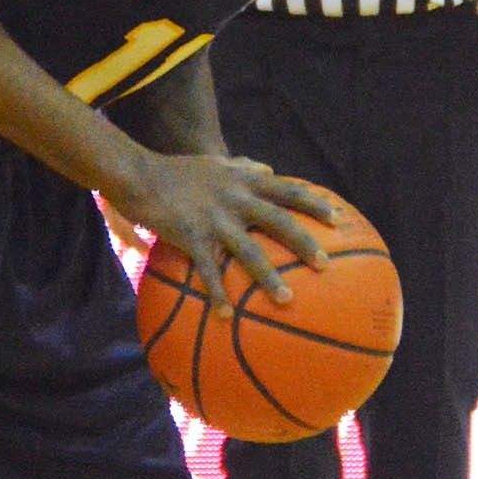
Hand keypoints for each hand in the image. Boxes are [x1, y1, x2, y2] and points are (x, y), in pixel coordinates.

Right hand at [106, 155, 338, 316]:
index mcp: (244, 180)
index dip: (314, 204)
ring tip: (287, 300)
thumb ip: (244, 166)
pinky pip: (208, 271)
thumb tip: (270, 168)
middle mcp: (235, 198)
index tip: (337, 219)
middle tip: (326, 265)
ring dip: (269, 277)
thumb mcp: (216, 162)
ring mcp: (215, 218)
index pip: (287, 190)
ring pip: (249, 251)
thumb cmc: (178, 170)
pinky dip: (217, 294)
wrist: (140, 174)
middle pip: (278, 221)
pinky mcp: (192, 236)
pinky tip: (226, 316)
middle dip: (304, 243)